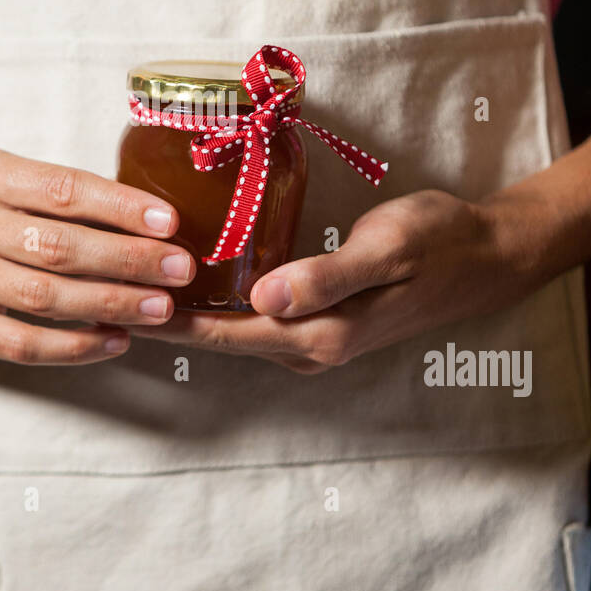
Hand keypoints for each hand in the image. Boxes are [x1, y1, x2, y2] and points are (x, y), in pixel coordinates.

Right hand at [0, 146, 193, 364]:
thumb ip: (47, 193)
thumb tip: (139, 216)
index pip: (63, 189)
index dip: (121, 207)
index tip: (168, 222)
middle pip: (60, 245)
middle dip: (129, 259)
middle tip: (179, 269)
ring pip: (45, 296)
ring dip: (110, 304)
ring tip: (160, 308)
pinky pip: (20, 342)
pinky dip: (72, 346)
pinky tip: (112, 342)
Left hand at [131, 188, 549, 373]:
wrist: (487, 256)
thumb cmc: (438, 241)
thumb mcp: (387, 249)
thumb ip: (326, 277)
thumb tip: (264, 300)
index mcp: (320, 336)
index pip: (222, 334)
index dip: (166, 321)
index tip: (113, 301)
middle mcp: (310, 349)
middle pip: (218, 339)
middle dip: (162, 319)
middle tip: (103, 290)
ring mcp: (315, 342)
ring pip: (233, 332)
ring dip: (185, 315)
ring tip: (131, 287)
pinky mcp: (320, 325)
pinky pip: (254, 321)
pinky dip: (216, 307)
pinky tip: (192, 284)